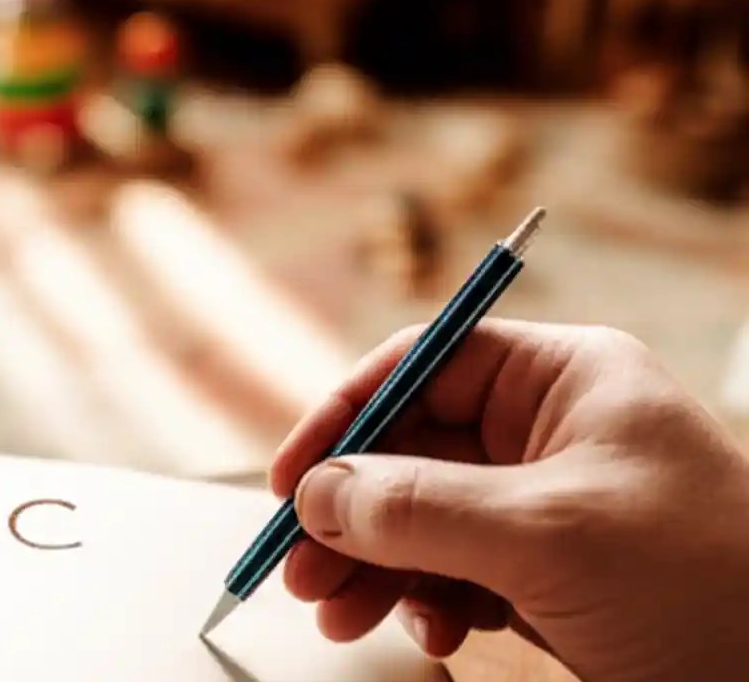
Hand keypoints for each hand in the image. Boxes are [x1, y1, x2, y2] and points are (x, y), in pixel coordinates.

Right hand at [271, 320, 748, 681]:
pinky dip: (426, 599)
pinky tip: (425, 631)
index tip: (291, 477)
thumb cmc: (709, 586)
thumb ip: (421, 508)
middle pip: (412, 450)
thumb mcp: (549, 536)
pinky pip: (460, 569)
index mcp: (564, 381)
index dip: (348, 415)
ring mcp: (549, 504)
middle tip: (299, 566)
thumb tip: (318, 494)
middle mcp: (550, 432)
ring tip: (335, 611)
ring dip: (374, 562)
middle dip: (352, 511)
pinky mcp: (552, 571)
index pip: (426, 366)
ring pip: (426, 516)